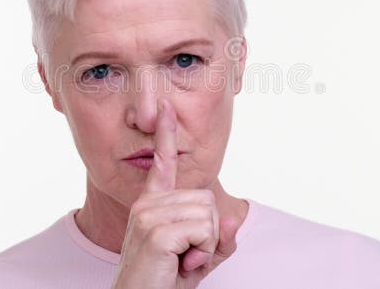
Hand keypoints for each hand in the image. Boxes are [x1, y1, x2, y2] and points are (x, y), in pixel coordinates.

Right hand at [110, 98, 241, 288]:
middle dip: (208, 232)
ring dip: (205, 244)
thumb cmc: (165, 282)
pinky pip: (203, 231)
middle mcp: (147, 204)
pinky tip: (181, 264)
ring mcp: (148, 216)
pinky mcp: (156, 232)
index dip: (166, 134)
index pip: (161, 162)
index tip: (165, 108)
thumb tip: (233, 220)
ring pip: (207, 215)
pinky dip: (202, 253)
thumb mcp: (197, 256)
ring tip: (182, 260)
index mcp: (151, 204)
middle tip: (186, 255)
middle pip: (206, 199)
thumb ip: (217, 237)